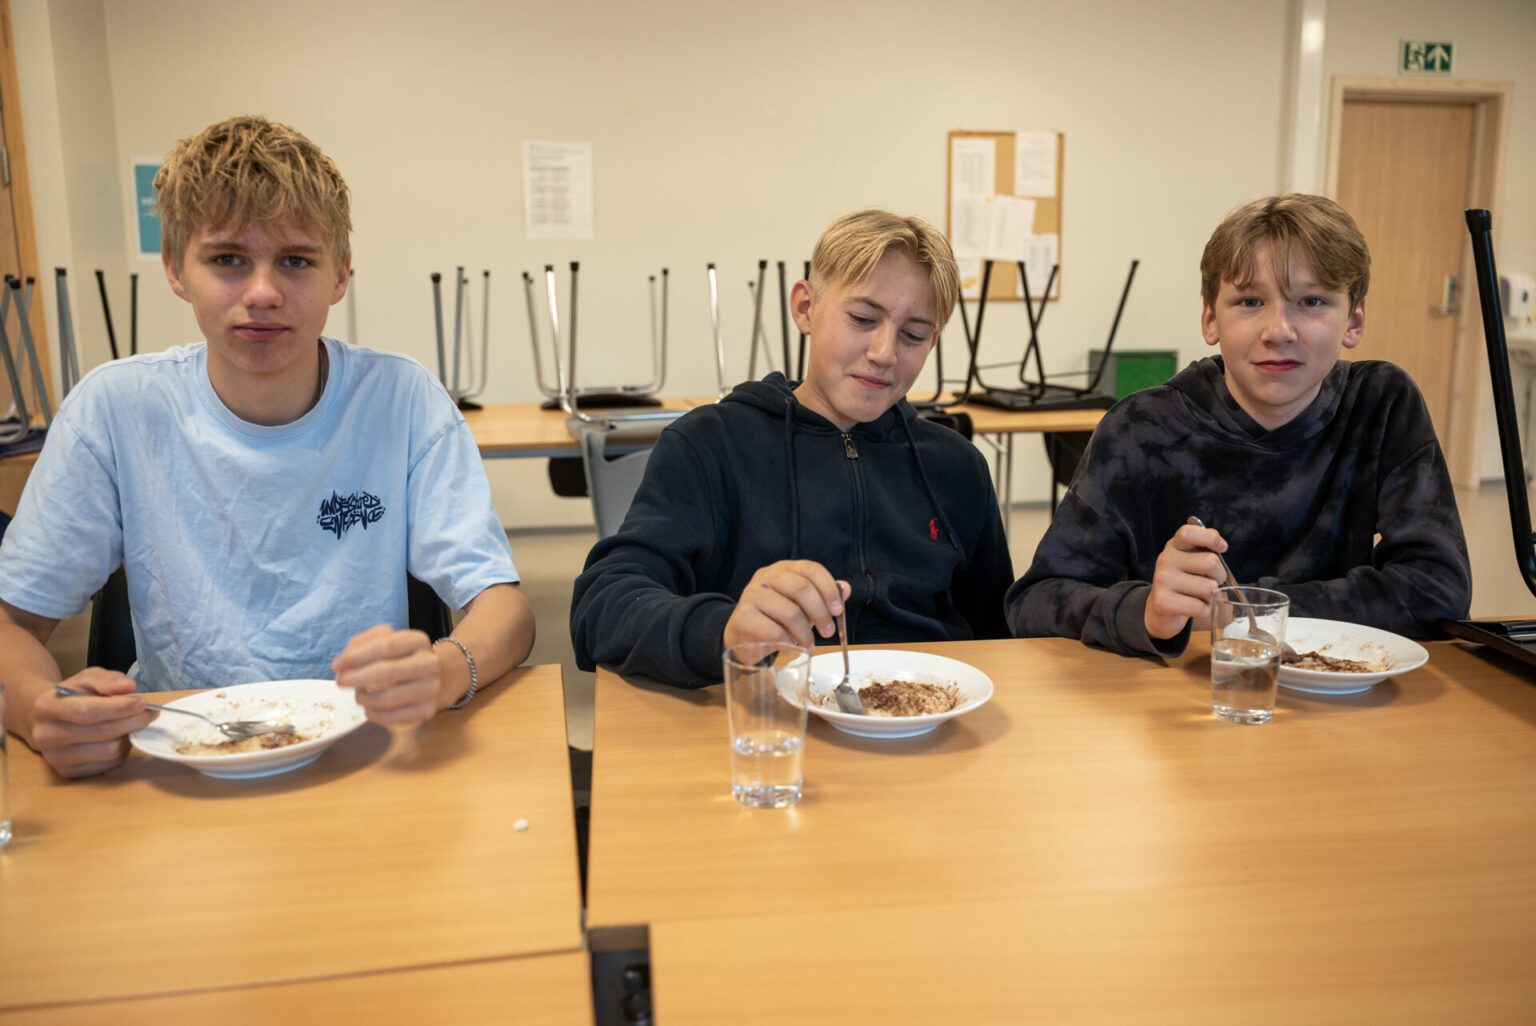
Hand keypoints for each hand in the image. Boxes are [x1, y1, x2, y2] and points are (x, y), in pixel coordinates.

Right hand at [30, 669, 154, 777]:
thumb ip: (107, 680)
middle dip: (133, 722)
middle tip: (150, 713)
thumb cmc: (72, 696)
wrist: (45, 719)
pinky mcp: (68, 772)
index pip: (87, 711)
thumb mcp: (87, 679)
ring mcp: (56, 758)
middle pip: (102, 733)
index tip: (143, 703)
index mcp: (47, 707)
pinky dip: (122, 751)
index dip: (119, 708)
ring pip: (110, 751)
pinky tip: (119, 737)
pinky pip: (109, 764)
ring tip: (131, 724)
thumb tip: (128, 687)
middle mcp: (47, 736)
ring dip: (129, 736)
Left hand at [332, 625, 442, 727]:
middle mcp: (430, 663)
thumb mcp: (386, 640)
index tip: (336, 665)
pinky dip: (374, 715)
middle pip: (386, 672)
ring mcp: (432, 688)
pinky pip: (393, 718)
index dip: (357, 656)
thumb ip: (361, 644)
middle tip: (339, 682)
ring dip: (363, 698)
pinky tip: (369, 708)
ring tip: (358, 695)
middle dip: (356, 678)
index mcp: (418, 641)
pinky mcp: (428, 711)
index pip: (385, 646)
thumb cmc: (402, 657)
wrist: (440, 676)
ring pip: (387, 698)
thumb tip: (341, 664)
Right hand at [724, 560, 847, 652]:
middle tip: (828, 632)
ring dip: (805, 634)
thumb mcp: (802, 605)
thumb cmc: (777, 618)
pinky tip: (791, 649)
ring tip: (809, 645)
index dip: (828, 589)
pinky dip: (788, 644)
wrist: (744, 635)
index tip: (838, 610)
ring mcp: (752, 594)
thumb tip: (845, 588)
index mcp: (784, 568)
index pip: (811, 569)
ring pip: (790, 612)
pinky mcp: (743, 616)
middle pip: (801, 588)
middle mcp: (766, 576)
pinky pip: (774, 632)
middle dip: (820, 613)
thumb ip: (823, 596)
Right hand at [1144, 522, 1228, 639]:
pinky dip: (1204, 611)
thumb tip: (1219, 542)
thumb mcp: (1191, 560)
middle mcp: (1165, 559)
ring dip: (1211, 596)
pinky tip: (1194, 608)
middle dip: (1219, 575)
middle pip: (1210, 562)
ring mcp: (1162, 580)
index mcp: (1174, 546)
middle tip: (1211, 581)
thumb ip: (1205, 548)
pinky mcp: (1163, 601)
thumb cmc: (1184, 581)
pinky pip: (1200, 607)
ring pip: (1208, 588)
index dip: (1210, 538)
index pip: (1189, 533)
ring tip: (1199, 596)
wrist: (1161, 608)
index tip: (1222, 548)